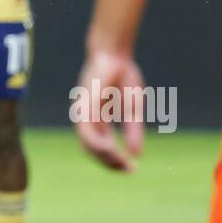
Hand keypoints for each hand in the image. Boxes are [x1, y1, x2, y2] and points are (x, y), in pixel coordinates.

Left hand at [73, 49, 144, 172]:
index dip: (115, 161)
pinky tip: (109, 148)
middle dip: (110, 162)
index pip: (102, 147)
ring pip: (86, 142)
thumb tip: (137, 155)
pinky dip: (96, 141)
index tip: (132, 169)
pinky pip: (85, 127)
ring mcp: (84, 111)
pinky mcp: (84, 103)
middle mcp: (88, 118)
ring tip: (120, 163)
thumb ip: (133, 130)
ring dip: (102, 156)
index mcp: (98, 120)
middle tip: (128, 170)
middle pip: (92, 149)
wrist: (113, 52)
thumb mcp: (133, 107)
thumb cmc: (123, 76)